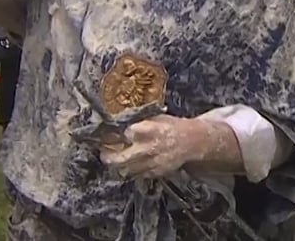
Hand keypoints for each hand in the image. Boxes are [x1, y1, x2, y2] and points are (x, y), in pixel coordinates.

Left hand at [99, 115, 216, 178]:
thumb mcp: (154, 118)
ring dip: (118, 166)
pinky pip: (137, 175)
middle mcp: (146, 148)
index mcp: (145, 130)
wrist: (191, 141)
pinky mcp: (155, 173)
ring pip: (125, 170)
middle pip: (118, 159)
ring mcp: (150, 163)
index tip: (109, 135)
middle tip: (104, 154)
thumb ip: (136, 123)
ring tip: (116, 161)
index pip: (121, 135)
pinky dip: (132, 171)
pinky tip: (132, 164)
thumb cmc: (171, 127)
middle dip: (107, 157)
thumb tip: (117, 127)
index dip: (113, 136)